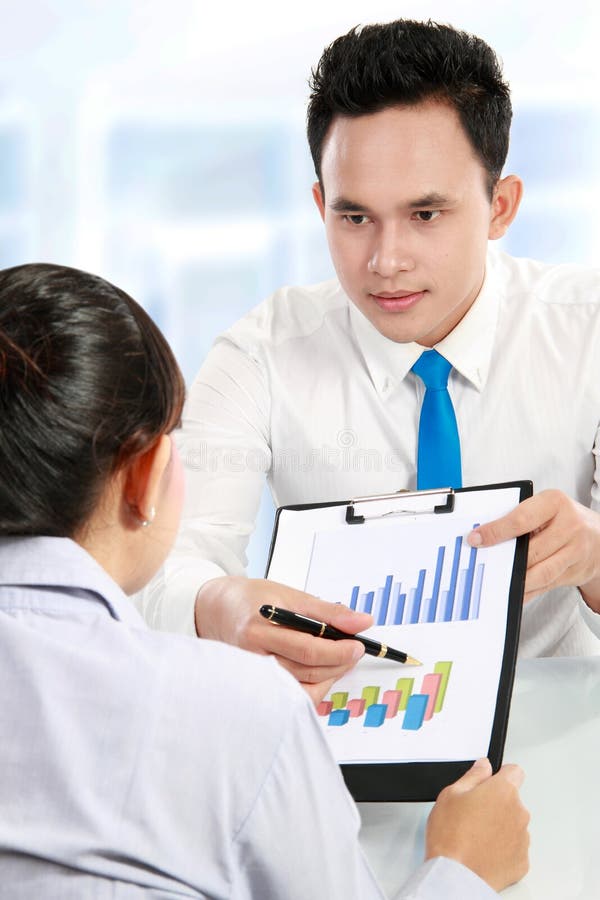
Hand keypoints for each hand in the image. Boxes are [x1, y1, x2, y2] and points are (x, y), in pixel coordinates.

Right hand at [194, 575, 372, 702]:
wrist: (216, 611)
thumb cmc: (250, 600)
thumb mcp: (288, 594)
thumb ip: (327, 611)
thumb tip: (362, 621)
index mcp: (258, 630)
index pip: (306, 649)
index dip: (338, 650)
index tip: (358, 645)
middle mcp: (253, 657)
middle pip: (307, 670)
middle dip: (339, 662)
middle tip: (355, 650)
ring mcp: (254, 676)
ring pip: (302, 687)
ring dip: (329, 675)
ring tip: (339, 659)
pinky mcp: (258, 686)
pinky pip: (292, 696)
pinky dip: (313, 687)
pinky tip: (321, 672)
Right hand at [425, 758, 529, 891]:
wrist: (455, 875)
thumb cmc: (450, 836)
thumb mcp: (451, 794)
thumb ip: (473, 776)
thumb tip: (483, 766)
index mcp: (503, 791)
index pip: (514, 771)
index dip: (501, 775)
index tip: (490, 783)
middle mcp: (519, 813)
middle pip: (512, 800)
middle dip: (496, 803)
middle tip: (473, 814)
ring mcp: (523, 839)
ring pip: (513, 824)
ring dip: (500, 826)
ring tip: (475, 835)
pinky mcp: (522, 861)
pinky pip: (514, 848)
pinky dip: (502, 848)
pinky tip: (483, 851)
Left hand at [467, 489, 599, 609]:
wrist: (599, 536)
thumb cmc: (562, 519)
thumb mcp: (545, 508)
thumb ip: (520, 518)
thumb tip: (485, 537)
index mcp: (555, 503)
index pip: (521, 519)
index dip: (496, 531)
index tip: (476, 539)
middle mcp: (570, 526)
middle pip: (531, 550)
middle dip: (506, 561)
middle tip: (483, 565)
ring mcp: (576, 551)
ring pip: (542, 572)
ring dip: (518, 581)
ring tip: (497, 584)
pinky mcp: (576, 571)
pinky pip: (548, 585)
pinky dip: (529, 591)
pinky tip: (514, 593)